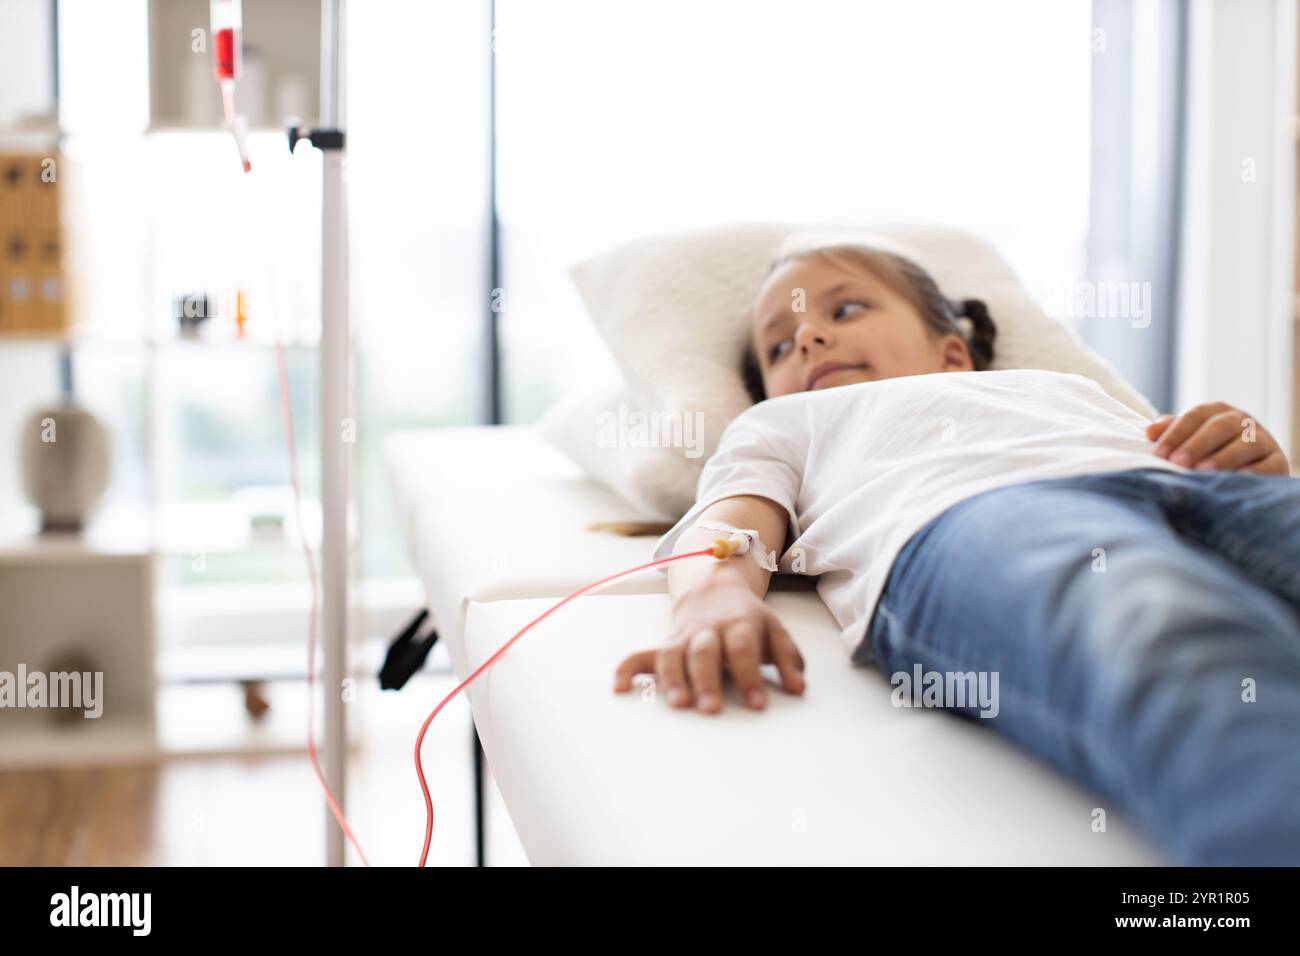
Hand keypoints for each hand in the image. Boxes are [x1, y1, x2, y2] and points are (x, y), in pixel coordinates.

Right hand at [612, 583, 805, 714]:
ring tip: (677, 705)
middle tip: (711, 708)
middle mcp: (708, 630)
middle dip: (706, 680)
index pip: (743, 649)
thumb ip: (788, 659)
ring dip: (672, 679)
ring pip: (672, 655)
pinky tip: (620, 688)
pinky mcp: (666, 644)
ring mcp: (684, 637)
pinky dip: (628, 669)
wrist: (714, 587)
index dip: (750, 675)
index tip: (756, 704)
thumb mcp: (775, 631)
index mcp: (738, 624)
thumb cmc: (747, 619)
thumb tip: (799, 687)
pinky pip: (642, 655)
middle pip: (704, 652)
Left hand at [1146, 401, 1289, 474]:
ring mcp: (1263, 440)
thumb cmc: (1209, 452)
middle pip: (1220, 426)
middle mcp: (1242, 421)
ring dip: (1224, 457)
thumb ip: (1171, 432)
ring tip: (1203, 471)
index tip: (1158, 453)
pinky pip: (1268, 464)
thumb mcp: (1189, 439)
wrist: (1250, 468)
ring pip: (1246, 443)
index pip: (1196, 415)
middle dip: (1197, 444)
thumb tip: (1149, 431)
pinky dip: (1254, 471)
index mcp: (1217, 412)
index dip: (1176, 433)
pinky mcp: (1278, 461)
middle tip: (1178, 462)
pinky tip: (1237, 479)